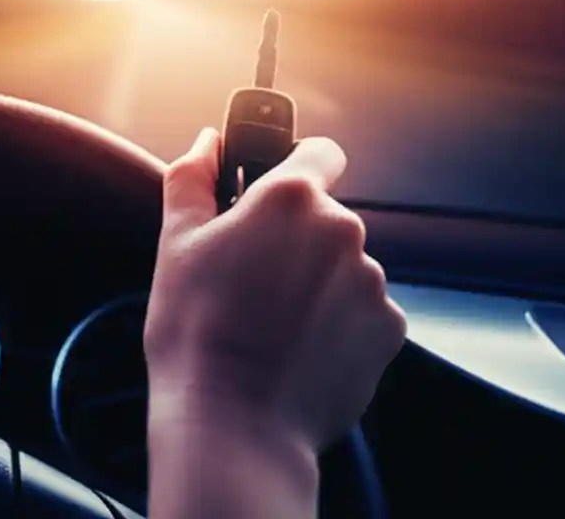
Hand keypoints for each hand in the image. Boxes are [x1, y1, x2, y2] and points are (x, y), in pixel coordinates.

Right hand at [144, 129, 405, 515]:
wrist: (234, 423)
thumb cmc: (195, 331)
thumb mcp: (175, 244)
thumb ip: (192, 178)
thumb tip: (206, 141)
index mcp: (291, 199)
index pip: (319, 151)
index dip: (297, 165)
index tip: (274, 192)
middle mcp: (343, 230)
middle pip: (325, 217)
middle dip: (294, 240)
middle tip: (248, 280)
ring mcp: (371, 281)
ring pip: (343, 267)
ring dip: (315, 284)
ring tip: (269, 324)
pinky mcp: (389, 329)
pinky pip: (362, 311)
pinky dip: (336, 324)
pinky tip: (296, 349)